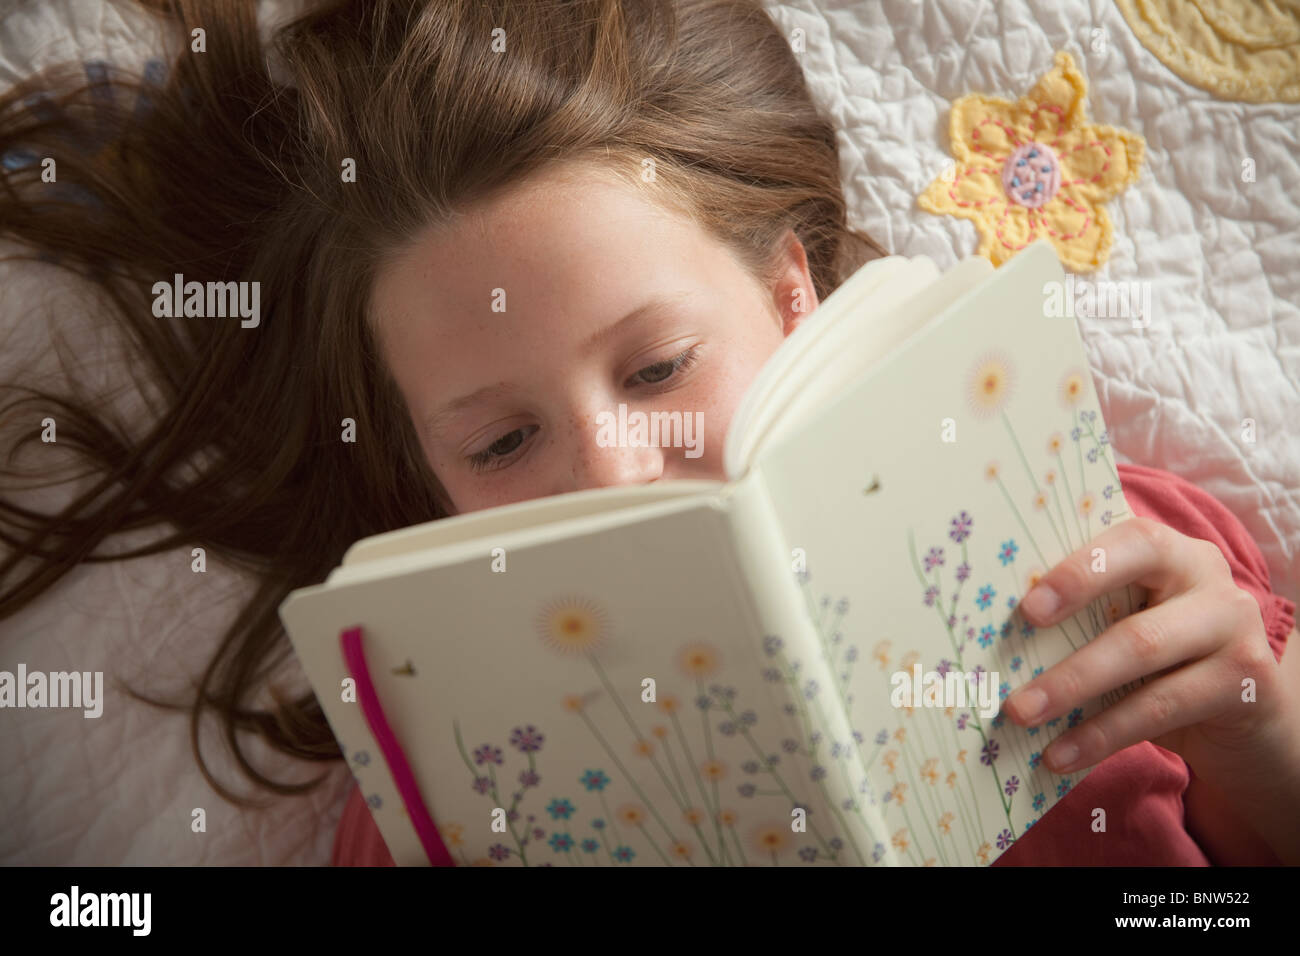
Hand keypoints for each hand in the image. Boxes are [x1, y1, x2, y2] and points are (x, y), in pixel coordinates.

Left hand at [1003, 516, 1299, 857]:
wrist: (1245, 700)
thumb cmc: (1161, 648)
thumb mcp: (1130, 613)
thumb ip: (1085, 608)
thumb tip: (991, 632)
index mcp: (1171, 549)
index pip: (1130, 542)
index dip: (1078, 573)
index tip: (1027, 609)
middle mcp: (1208, 580)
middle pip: (1136, 624)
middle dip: (1069, 665)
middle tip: (1014, 697)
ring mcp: (1234, 632)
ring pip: (1144, 666)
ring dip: (1074, 697)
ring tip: (1022, 719)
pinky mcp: (1244, 685)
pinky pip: (1160, 712)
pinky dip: (1101, 736)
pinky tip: (1059, 755)